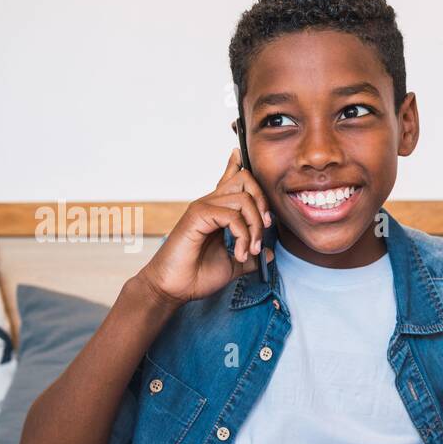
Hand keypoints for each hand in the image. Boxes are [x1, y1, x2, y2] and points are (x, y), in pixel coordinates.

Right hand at [135, 148, 274, 306]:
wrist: (174, 289)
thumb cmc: (197, 276)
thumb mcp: (232, 265)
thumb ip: (250, 256)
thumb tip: (269, 253)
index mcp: (217, 211)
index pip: (230, 179)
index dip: (239, 166)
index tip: (241, 154)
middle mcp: (210, 204)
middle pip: (245, 180)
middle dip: (263, 204)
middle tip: (265, 230)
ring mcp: (203, 207)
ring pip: (243, 199)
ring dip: (255, 227)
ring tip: (250, 251)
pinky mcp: (197, 216)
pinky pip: (231, 216)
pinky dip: (243, 236)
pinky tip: (239, 253)